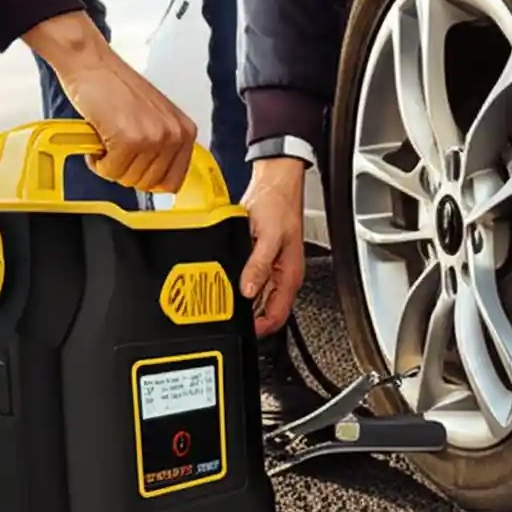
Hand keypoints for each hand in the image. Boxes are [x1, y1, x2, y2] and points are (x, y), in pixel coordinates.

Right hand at [23, 12, 196, 193]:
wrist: (92, 63)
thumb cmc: (116, 86)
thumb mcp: (154, 117)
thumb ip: (162, 146)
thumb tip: (159, 181)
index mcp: (185, 131)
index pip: (174, 181)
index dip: (148, 180)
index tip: (135, 169)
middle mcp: (174, 135)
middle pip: (149, 183)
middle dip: (126, 171)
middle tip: (115, 149)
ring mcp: (153, 138)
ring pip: (128, 179)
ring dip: (111, 165)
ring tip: (107, 141)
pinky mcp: (128, 140)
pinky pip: (110, 171)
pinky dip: (98, 162)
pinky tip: (99, 140)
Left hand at [239, 157, 306, 336]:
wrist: (274, 183)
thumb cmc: (278, 205)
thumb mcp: (267, 236)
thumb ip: (258, 265)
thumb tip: (248, 291)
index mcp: (289, 275)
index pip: (277, 316)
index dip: (259, 328)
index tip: (240, 328)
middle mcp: (282, 276)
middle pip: (265, 311)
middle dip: (247, 316)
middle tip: (224, 312)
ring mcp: (272, 269)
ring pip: (257, 297)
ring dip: (241, 300)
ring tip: (222, 298)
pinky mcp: (261, 259)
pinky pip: (250, 281)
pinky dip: (239, 283)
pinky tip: (226, 279)